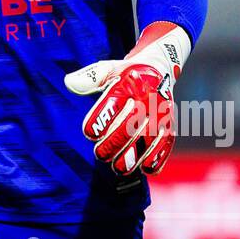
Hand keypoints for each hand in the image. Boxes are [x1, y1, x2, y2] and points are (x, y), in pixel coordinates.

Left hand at [63, 22, 190, 175]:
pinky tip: (146, 169)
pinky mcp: (169, 123)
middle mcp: (148, 97)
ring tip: (119, 168)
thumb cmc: (125, 74)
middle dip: (115, 142)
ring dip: (135, 155)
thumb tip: (69, 83)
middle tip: (100, 154)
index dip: (102, 118)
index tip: (89, 133)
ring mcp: (161, 112)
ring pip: (150, 137)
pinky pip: (167, 142)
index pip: (115, 100)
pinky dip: (158, 157)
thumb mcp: (108, 69)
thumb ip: (90, 78)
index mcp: (130, 82)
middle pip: (132, 123)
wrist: (158, 69)